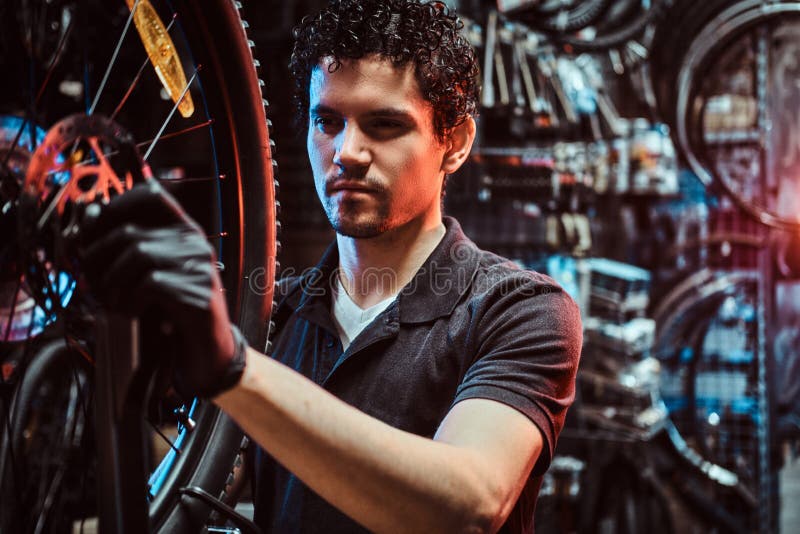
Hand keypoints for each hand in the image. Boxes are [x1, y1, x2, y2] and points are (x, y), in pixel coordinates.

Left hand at [79, 181, 245, 397]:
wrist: (207, 347)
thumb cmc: (172, 309)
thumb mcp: (150, 272)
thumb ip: (126, 247)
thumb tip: (89, 217)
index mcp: (184, 230)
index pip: (152, 194)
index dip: (116, 206)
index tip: (95, 231)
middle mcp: (194, 242)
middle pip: (130, 231)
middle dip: (97, 259)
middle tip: (90, 282)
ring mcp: (199, 266)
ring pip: (136, 254)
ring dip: (111, 283)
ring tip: (112, 301)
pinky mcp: (198, 291)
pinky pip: (148, 284)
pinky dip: (129, 301)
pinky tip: (131, 312)